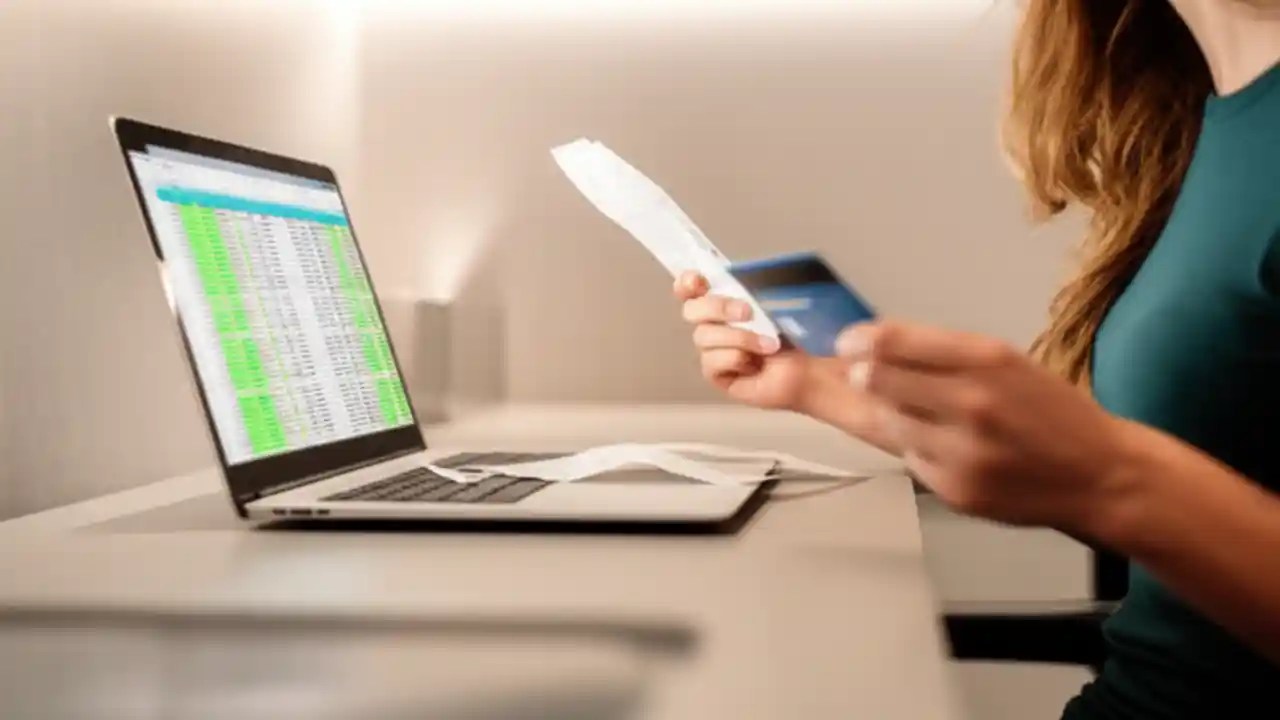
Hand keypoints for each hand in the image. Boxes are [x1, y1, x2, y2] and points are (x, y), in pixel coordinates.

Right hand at [673, 271, 827, 409]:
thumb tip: (747, 279)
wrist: (811, 370)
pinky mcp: (717, 374)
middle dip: (717, 307)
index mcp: (724, 301)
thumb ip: (760, 288)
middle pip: (691, 310)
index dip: (687, 282)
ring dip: (740, 337)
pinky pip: (711, 362)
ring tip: (770, 345)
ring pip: (704, 336)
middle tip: (748, 312)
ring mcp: (712, 351)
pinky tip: (754, 365)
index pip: (691, 288)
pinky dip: (734, 358)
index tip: (699, 280)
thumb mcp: (781, 303)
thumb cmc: (797, 335)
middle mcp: (713, 325)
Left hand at [836, 321, 1136, 530]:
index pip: (892, 342)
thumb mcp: (1005, 362)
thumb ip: (937, 354)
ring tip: (918, 411)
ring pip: (886, 422)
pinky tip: (943, 445)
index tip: (847, 342)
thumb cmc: (1050, 413)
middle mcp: (972, 402)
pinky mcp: (955, 490)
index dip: (858, 341)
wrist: (1100, 476)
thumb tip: (864, 345)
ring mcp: (962, 451)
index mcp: (987, 358)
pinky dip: (914, 448)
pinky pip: (909, 458)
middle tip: (861, 374)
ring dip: (887, 414)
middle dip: (860, 376)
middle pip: (876, 381)